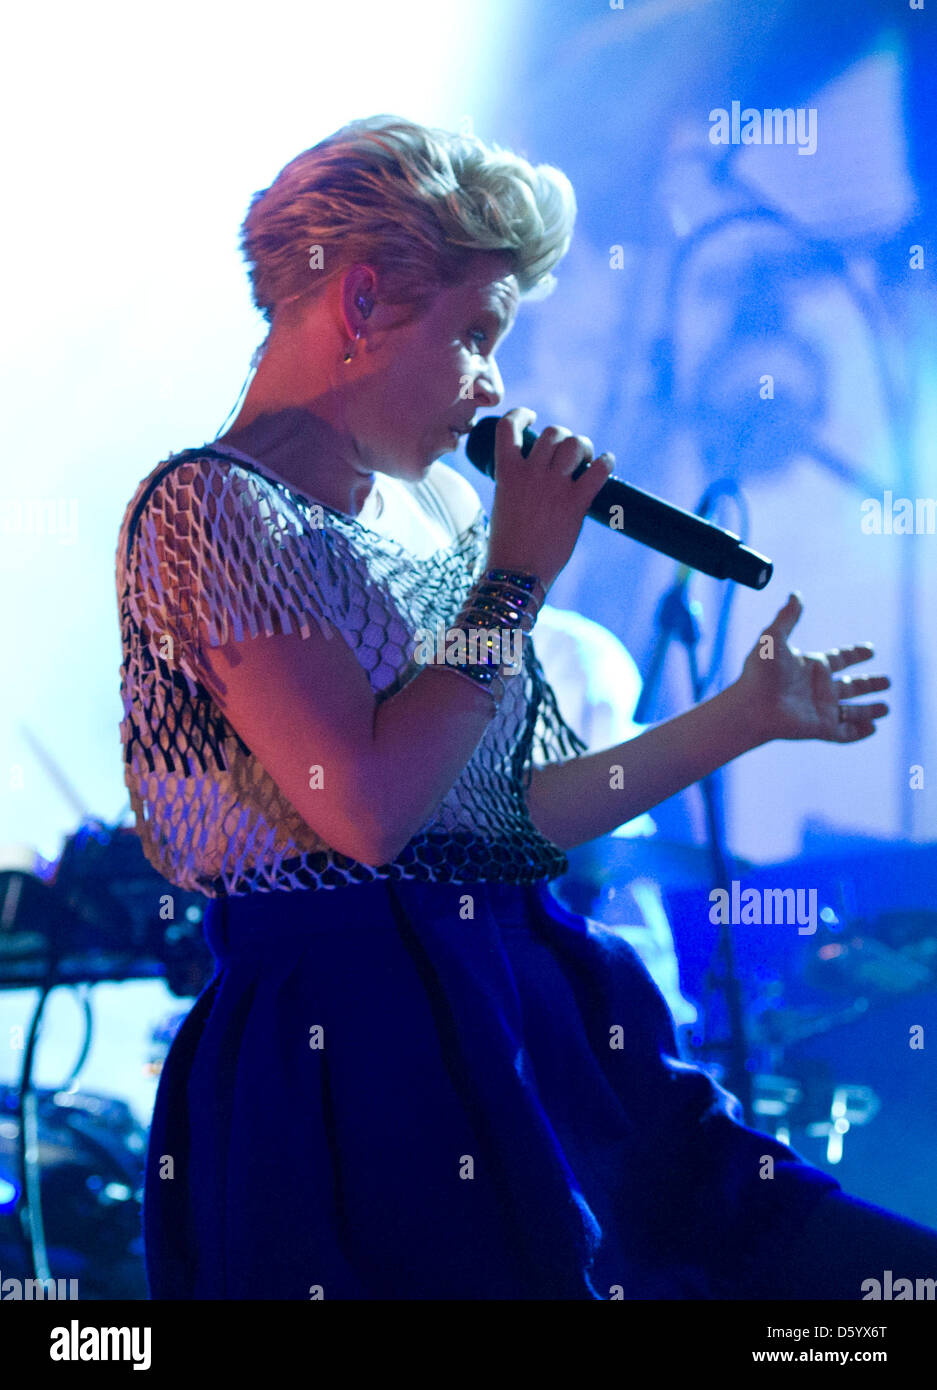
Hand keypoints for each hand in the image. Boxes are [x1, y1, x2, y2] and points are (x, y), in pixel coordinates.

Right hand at [485, 407, 614, 591]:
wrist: (516, 572)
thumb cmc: (507, 545)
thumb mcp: (503, 504)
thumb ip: (517, 485)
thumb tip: (536, 479)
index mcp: (506, 472)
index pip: (508, 427)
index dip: (521, 415)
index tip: (531, 416)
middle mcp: (530, 473)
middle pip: (552, 434)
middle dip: (564, 437)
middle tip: (570, 452)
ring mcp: (554, 487)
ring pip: (574, 444)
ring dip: (583, 446)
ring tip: (586, 457)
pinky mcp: (575, 503)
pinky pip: (598, 471)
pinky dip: (606, 462)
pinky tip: (608, 462)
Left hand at [733, 592, 890, 744]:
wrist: (750, 706)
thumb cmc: (759, 672)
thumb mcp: (773, 638)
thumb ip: (787, 617)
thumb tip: (795, 594)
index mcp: (812, 666)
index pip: (840, 659)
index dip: (856, 654)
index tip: (870, 650)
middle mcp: (819, 688)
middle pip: (851, 686)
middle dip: (870, 684)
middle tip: (888, 681)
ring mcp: (821, 709)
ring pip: (851, 711)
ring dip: (869, 709)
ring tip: (886, 709)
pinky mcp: (821, 728)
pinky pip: (844, 733)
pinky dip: (859, 731)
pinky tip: (873, 729)